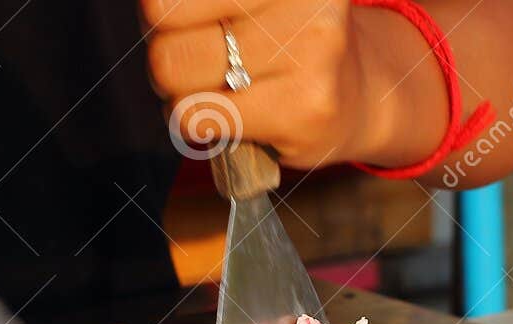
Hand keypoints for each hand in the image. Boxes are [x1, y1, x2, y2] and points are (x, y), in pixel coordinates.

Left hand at [145, 0, 378, 169]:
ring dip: (176, 88)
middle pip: (163, 13)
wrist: (362, 96)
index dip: (161, 5)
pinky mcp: (303, 109)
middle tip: (195, 58)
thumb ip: (200, 0)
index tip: (180, 17)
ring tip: (212, 89)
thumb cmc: (288, 39)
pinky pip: (197, 116)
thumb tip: (150, 7)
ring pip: (175, 70)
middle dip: (164, 42)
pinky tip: (222, 118)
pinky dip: (192, 122)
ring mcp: (309, 52)